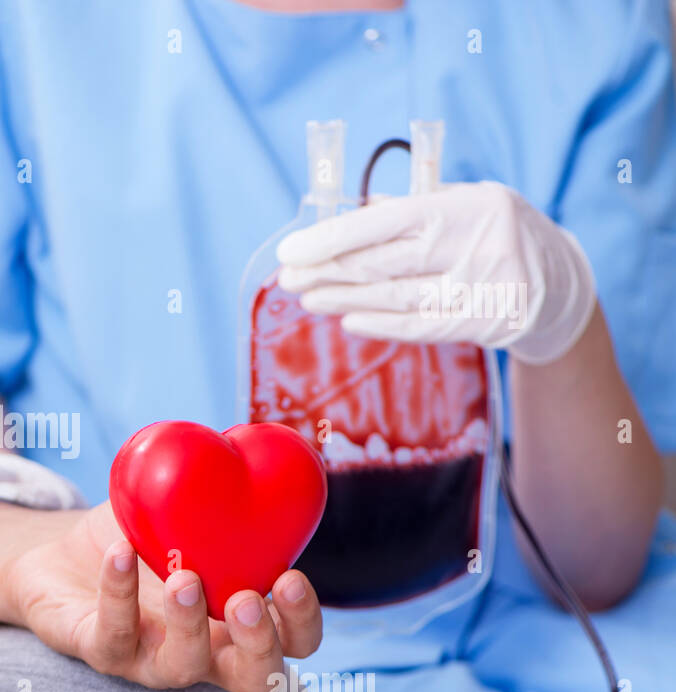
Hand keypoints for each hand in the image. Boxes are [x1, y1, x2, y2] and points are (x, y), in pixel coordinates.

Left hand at [3, 502, 320, 691]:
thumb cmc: (135, 539)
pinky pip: (111, 635)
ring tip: (185, 577)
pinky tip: (122, 550)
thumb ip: (219, 491)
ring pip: (181, 667)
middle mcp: (201, 651)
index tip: (290, 578)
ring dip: (190, 625)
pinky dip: (119, 593)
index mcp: (235, 623)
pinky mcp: (97, 651)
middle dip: (260, 645)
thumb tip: (253, 441)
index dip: (300, 623)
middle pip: (252, 679)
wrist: (59, 560)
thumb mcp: (181, 512)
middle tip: (248, 600)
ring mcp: (148, 658)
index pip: (291, 643)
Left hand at [276, 181, 595, 363]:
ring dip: (344, 299)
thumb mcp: (467, 204)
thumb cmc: (496, 234)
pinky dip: (380, 324)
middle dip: (328, 271)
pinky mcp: (486, 325)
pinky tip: (347, 320)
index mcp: (470, 206)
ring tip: (308, 297)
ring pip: (396, 297)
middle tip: (288, 278)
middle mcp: (479, 245)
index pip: (386, 222)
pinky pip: (419, 327)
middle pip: (385, 263)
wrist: (562, 282)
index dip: (332, 238)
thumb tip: (348, 212)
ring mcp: (484, 289)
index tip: (292, 250)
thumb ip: (412, 208)